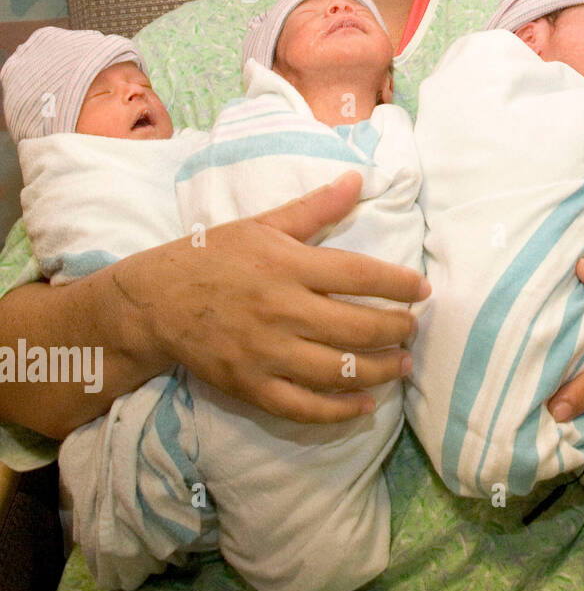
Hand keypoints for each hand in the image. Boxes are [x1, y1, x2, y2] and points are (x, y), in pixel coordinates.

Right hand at [114, 172, 428, 422]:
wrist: (154, 301)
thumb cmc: (215, 256)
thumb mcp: (264, 223)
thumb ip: (316, 207)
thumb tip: (359, 179)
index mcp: (288, 265)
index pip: (359, 275)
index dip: (399, 284)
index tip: (422, 290)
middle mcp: (281, 310)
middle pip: (357, 327)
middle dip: (397, 330)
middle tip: (413, 328)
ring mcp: (266, 353)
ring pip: (338, 370)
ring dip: (380, 370)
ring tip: (402, 364)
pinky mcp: (250, 386)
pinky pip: (303, 406)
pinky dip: (339, 410)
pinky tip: (366, 404)